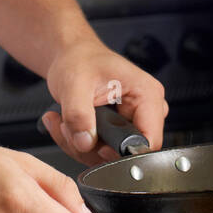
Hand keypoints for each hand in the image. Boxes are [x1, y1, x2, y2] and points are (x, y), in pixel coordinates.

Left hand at [41, 38, 167, 166]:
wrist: (71, 56)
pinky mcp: (119, 130)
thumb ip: (79, 114)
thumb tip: (85, 142)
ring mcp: (133, 122)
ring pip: (110, 156)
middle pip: (126, 153)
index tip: (95, 146)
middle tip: (68, 127)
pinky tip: (65, 125)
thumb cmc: (79, 60)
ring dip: (80, 146)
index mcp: (147, 95)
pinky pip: (100, 152)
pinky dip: (79, 143)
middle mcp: (146, 111)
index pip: (148, 142)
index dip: (121, 153)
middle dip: (91, 148)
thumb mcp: (74, 83)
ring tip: (64, 122)